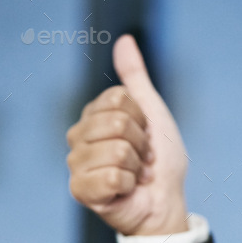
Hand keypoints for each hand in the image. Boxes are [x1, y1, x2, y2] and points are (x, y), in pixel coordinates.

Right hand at [67, 34, 187, 235]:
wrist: (165, 202)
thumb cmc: (159, 162)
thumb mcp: (153, 113)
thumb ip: (135, 79)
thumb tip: (124, 40)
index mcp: (93, 115)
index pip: (118, 99)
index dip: (142, 119)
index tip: (146, 137)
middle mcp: (78, 136)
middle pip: (118, 123)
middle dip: (142, 145)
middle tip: (142, 160)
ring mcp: (76, 164)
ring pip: (117, 150)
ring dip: (137, 167)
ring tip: (135, 176)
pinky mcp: (80, 190)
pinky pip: (112, 176)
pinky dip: (129, 186)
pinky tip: (126, 191)